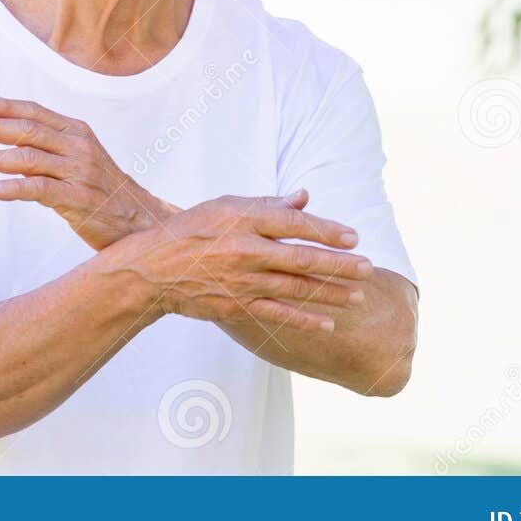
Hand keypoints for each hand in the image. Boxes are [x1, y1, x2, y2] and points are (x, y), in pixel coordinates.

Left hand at [0, 95, 175, 249]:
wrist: (141, 220)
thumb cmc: (101, 190)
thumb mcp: (77, 158)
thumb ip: (46, 147)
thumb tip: (6, 138)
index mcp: (77, 132)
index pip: (35, 112)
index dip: (5, 106)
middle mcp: (78, 147)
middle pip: (28, 131)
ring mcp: (80, 173)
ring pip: (29, 159)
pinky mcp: (80, 200)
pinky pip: (41, 190)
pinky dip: (15, 188)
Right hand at [108, 192, 372, 333]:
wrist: (152, 268)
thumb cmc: (190, 230)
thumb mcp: (224, 206)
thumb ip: (266, 203)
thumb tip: (304, 197)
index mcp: (242, 219)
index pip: (294, 224)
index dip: (326, 230)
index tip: (353, 237)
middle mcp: (245, 250)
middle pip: (301, 258)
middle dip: (339, 264)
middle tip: (368, 267)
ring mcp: (241, 281)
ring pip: (295, 288)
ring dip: (330, 293)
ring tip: (357, 295)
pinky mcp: (237, 305)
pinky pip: (277, 314)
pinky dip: (304, 319)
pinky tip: (327, 322)